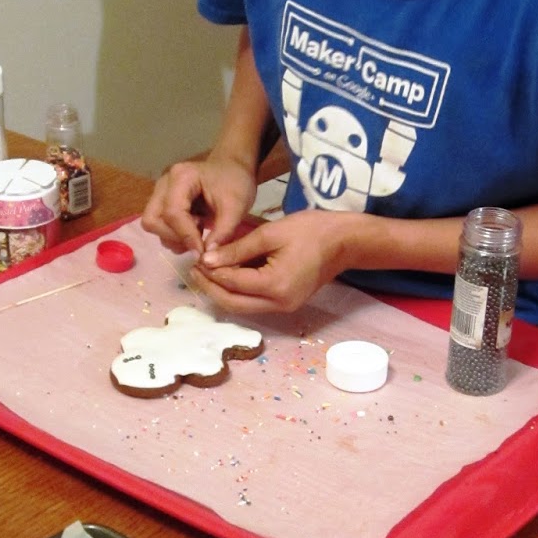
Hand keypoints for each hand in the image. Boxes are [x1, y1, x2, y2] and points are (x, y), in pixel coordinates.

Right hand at [141, 155, 257, 254]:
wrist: (232, 169)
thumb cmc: (235, 183)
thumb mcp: (236, 207)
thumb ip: (223, 233)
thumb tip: (206, 258)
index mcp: (181, 177)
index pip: (173, 212)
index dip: (186, 236)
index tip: (202, 252)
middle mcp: (163, 184)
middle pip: (152, 220)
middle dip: (174, 237)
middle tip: (199, 241)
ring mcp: (159, 193)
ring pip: (152, 225)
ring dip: (174, 238)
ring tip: (200, 232)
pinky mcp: (161, 203)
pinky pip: (159, 226)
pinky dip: (175, 235)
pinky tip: (195, 230)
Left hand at [190, 210, 358, 312]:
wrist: (344, 241)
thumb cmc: (311, 230)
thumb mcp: (271, 233)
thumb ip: (238, 249)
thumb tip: (208, 260)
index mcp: (275, 285)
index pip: (232, 283)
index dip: (210, 273)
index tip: (195, 258)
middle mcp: (279, 304)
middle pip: (232, 304)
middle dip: (210, 288)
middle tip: (193, 270)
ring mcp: (284, 307)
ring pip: (242, 307)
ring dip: (222, 292)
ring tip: (206, 271)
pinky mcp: (286, 304)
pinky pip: (254, 302)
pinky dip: (237, 291)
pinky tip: (227, 275)